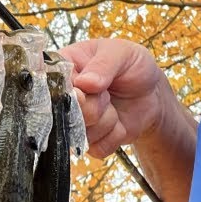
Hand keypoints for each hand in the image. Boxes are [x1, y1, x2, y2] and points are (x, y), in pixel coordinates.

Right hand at [59, 38, 170, 158]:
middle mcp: (61, 96)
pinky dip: (114, 136)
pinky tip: (117, 122)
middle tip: (107, 92)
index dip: (68, 91)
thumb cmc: (131, 65)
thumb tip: (85, 83)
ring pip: (80, 134)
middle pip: (63, 113)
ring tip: (112, 104)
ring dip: (107, 121)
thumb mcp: (122, 53)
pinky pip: (96, 148)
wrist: (151, 93)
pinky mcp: (87, 142)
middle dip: (94, 105)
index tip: (85, 89)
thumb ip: (103, 64)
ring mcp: (72, 121)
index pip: (49, 84)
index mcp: (62, 67)